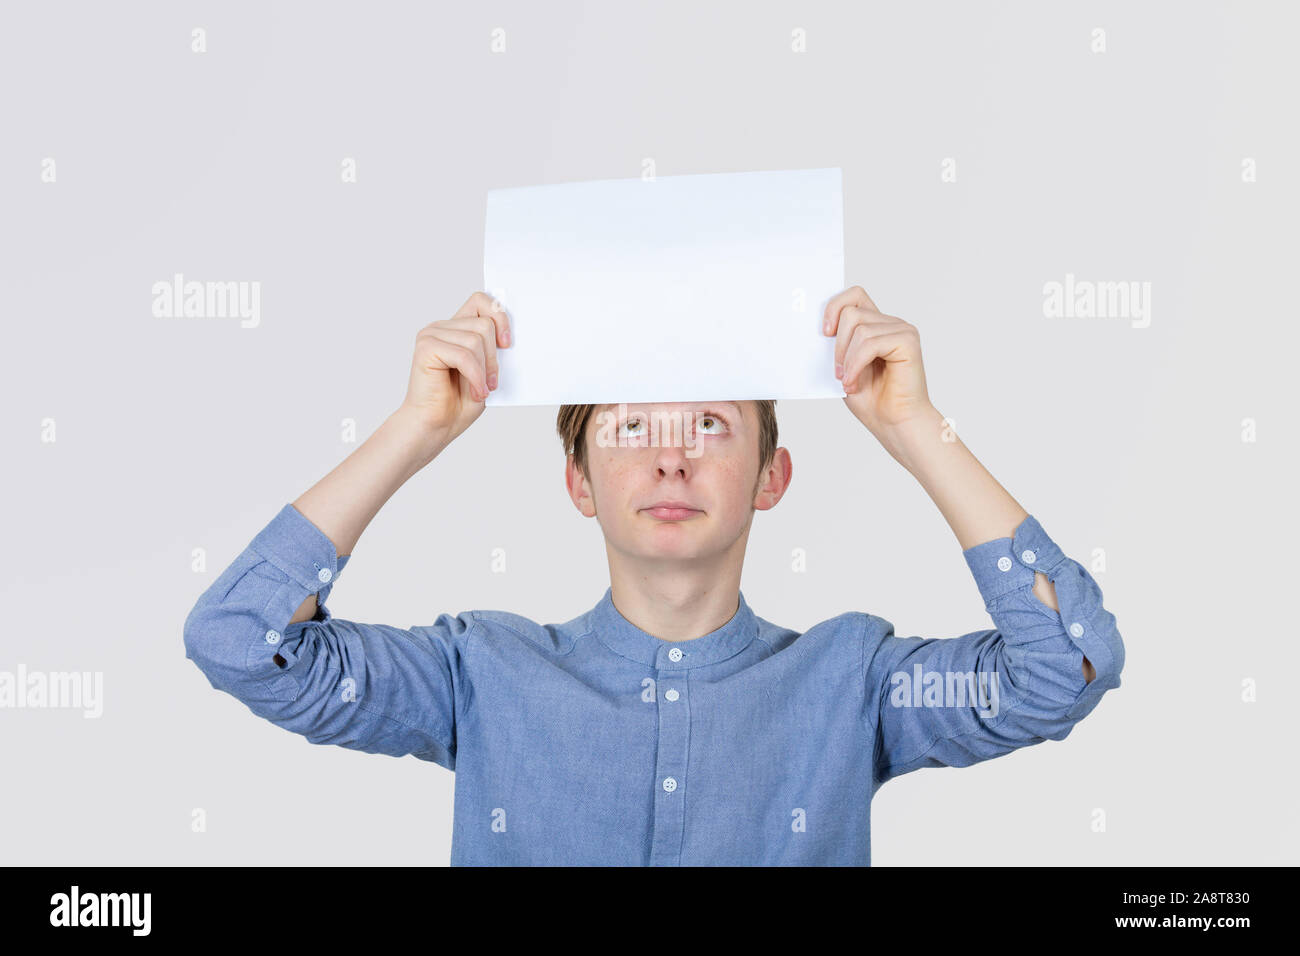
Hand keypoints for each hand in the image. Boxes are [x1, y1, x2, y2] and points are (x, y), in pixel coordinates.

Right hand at [399, 292, 511, 446]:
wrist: (435, 426)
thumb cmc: (458, 402)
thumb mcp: (485, 371)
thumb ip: (492, 349)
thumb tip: (508, 335)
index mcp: (456, 328)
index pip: (481, 300)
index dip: (499, 317)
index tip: (507, 344)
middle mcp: (442, 327)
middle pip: (484, 324)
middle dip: (494, 357)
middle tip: (491, 382)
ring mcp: (432, 335)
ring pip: (476, 340)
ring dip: (484, 370)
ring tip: (480, 389)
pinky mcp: (426, 348)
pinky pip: (464, 355)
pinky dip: (475, 376)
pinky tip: (475, 391)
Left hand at [823, 286, 934, 436]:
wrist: (894, 423)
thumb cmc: (872, 400)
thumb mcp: (843, 367)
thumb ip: (836, 345)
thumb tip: (818, 328)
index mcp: (876, 325)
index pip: (854, 295)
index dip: (834, 306)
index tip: (824, 333)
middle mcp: (890, 323)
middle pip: (851, 311)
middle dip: (837, 344)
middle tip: (837, 371)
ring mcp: (901, 330)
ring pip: (860, 328)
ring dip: (846, 359)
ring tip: (847, 381)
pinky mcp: (907, 342)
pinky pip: (870, 343)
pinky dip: (856, 364)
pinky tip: (853, 382)